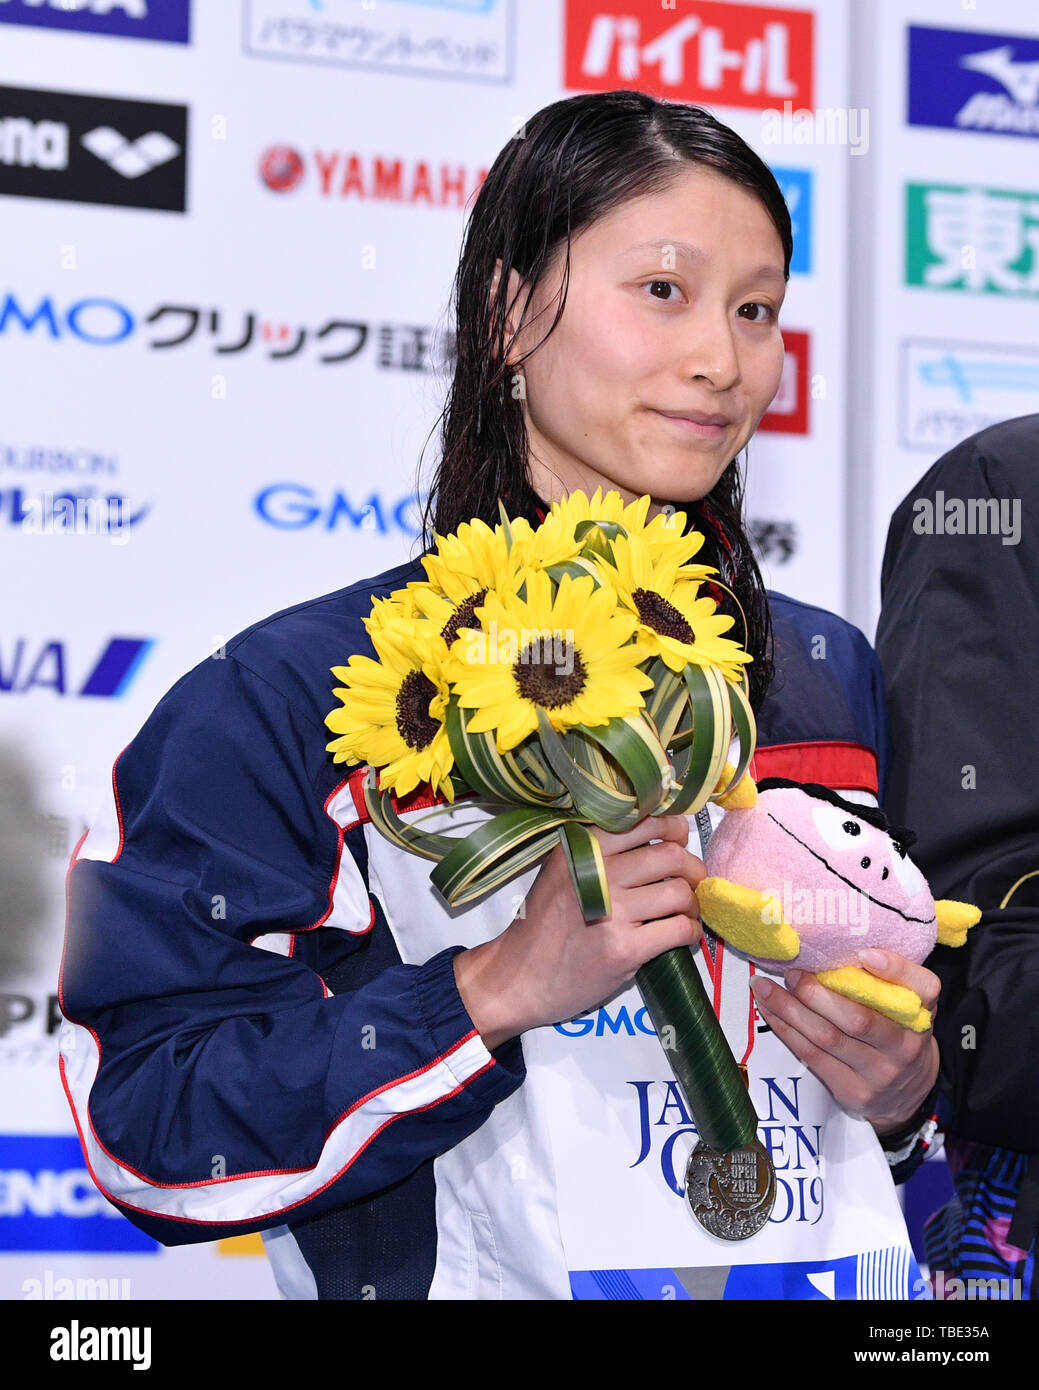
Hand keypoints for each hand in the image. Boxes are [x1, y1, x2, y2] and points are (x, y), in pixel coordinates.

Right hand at [454, 812, 704, 1050]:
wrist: (518, 976)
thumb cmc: (543, 924)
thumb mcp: (560, 871)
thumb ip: (599, 852)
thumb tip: (657, 838)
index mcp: (583, 848)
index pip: (646, 822)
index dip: (674, 829)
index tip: (679, 842)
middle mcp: (598, 872)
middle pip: (672, 855)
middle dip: (694, 868)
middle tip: (693, 881)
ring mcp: (612, 911)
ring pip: (680, 892)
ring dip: (693, 904)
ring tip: (685, 913)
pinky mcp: (624, 949)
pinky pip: (679, 929)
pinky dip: (691, 932)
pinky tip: (684, 937)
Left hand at [749, 947, 940, 1133]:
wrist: (908, 1093)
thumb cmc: (897, 1032)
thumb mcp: (907, 1004)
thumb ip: (887, 978)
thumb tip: (836, 943)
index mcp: (922, 1014)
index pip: (924, 988)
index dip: (895, 969)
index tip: (863, 952)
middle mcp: (906, 1045)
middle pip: (858, 1019)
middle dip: (816, 993)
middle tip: (790, 972)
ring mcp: (880, 1073)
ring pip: (827, 1038)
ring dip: (789, 1009)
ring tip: (764, 988)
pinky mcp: (854, 1091)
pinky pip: (813, 1056)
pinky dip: (786, 1029)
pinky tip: (770, 1010)